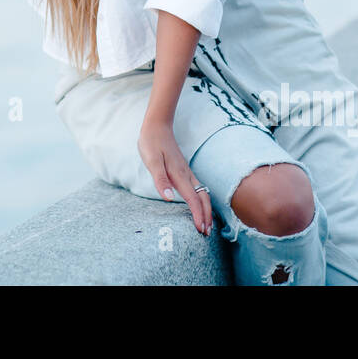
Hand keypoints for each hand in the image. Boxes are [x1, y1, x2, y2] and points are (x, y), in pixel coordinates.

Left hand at [138, 117, 212, 236]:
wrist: (157, 126)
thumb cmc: (152, 143)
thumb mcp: (151, 161)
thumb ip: (160, 180)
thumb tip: (168, 198)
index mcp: (179, 174)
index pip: (193, 199)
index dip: (198, 215)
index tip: (201, 230)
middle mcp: (186, 174)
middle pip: (203, 198)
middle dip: (206, 215)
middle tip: (206, 233)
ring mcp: (187, 172)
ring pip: (203, 193)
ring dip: (206, 209)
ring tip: (205, 223)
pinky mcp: (184, 170)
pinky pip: (198, 188)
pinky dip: (202, 200)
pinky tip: (199, 205)